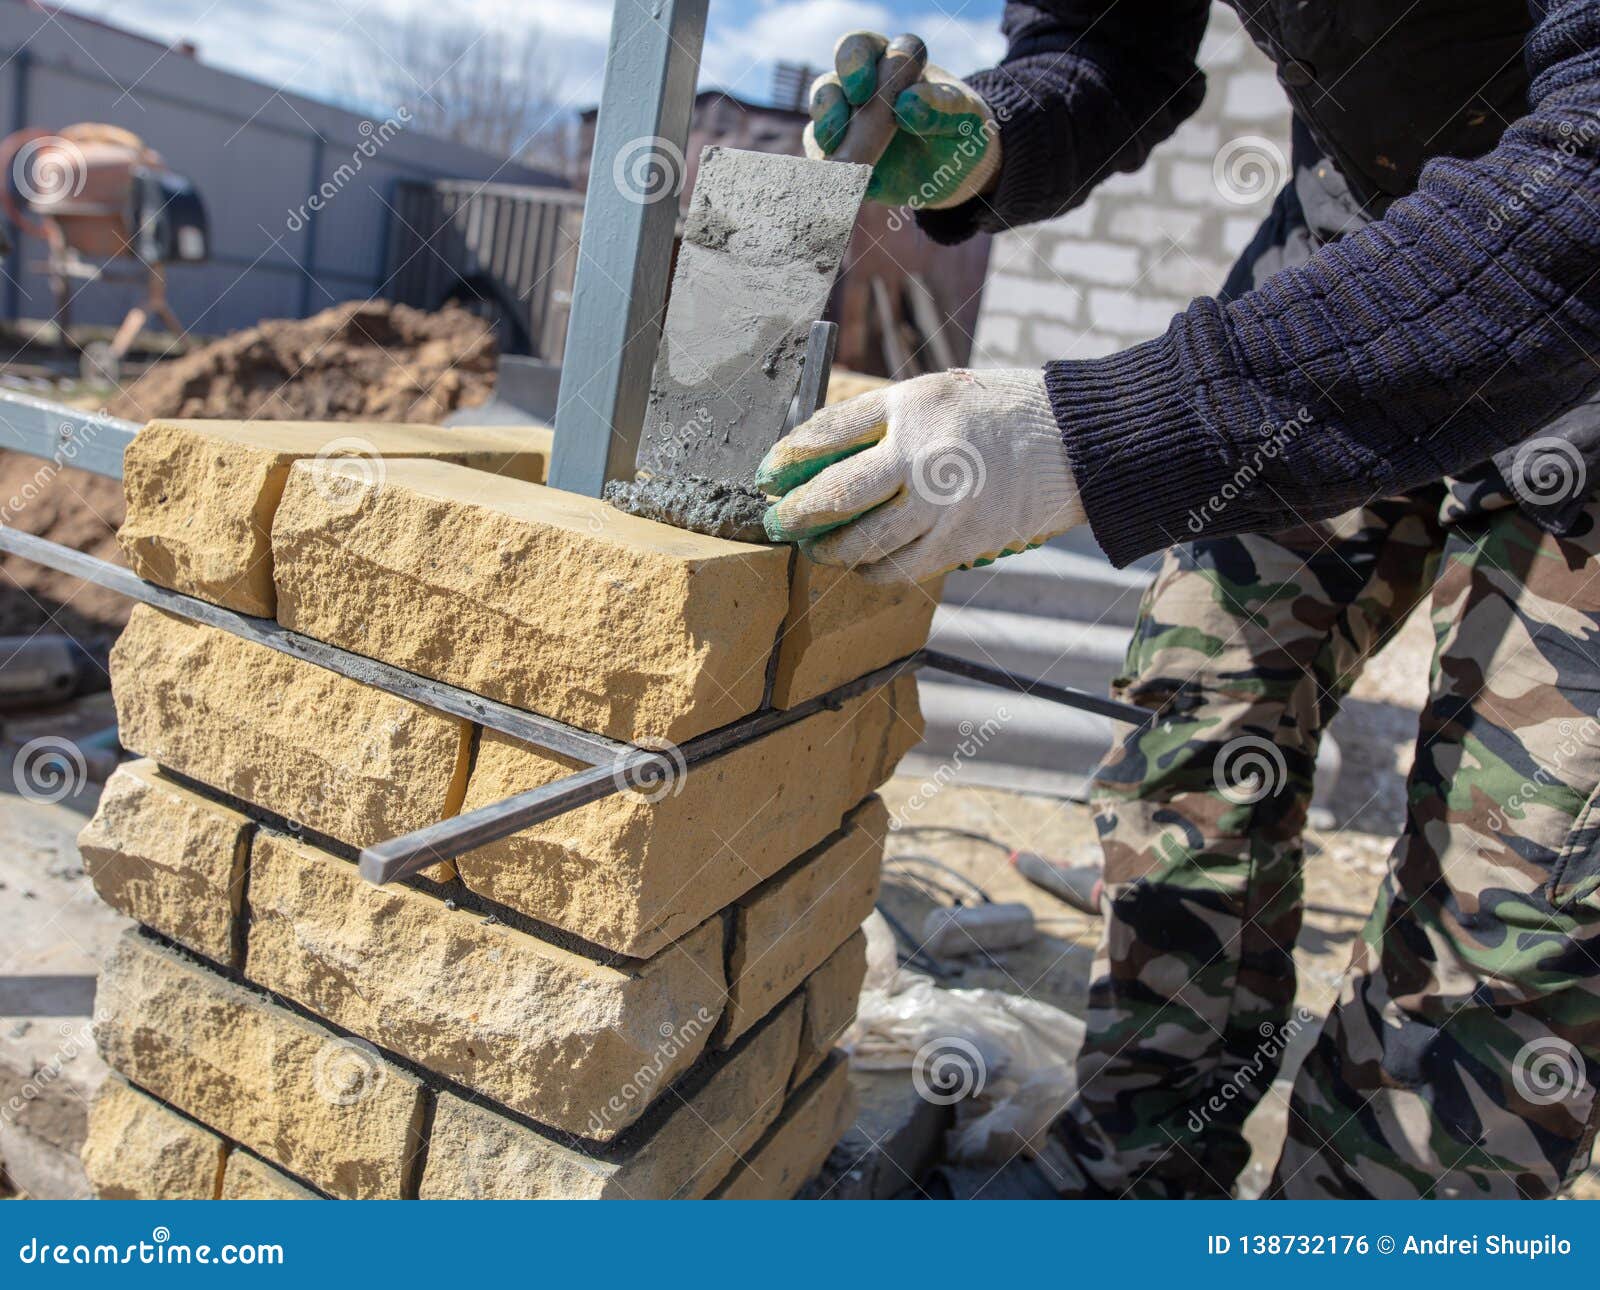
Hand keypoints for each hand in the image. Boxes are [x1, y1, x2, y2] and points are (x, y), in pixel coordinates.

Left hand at [758, 369, 1082, 583]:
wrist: (1073, 443)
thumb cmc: (997, 414)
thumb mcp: (938, 393)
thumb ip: (885, 420)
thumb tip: (815, 457)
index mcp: (913, 404)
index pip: (829, 430)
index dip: (787, 455)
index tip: (766, 473)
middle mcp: (923, 454)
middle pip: (836, 492)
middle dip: (794, 513)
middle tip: (776, 522)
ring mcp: (942, 503)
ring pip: (863, 541)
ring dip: (829, 550)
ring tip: (816, 549)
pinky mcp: (960, 542)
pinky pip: (898, 568)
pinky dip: (871, 571)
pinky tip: (862, 565)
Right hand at [804, 30, 999, 209]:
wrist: (954, 171)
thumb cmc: (962, 133)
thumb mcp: (965, 120)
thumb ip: (943, 107)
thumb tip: (906, 104)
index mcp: (899, 62)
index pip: (871, 47)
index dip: (860, 63)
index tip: (863, 93)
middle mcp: (870, 80)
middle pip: (840, 69)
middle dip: (834, 91)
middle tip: (839, 127)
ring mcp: (850, 113)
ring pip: (824, 105)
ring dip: (826, 128)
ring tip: (841, 160)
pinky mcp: (841, 147)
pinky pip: (820, 150)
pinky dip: (825, 165)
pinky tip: (838, 181)